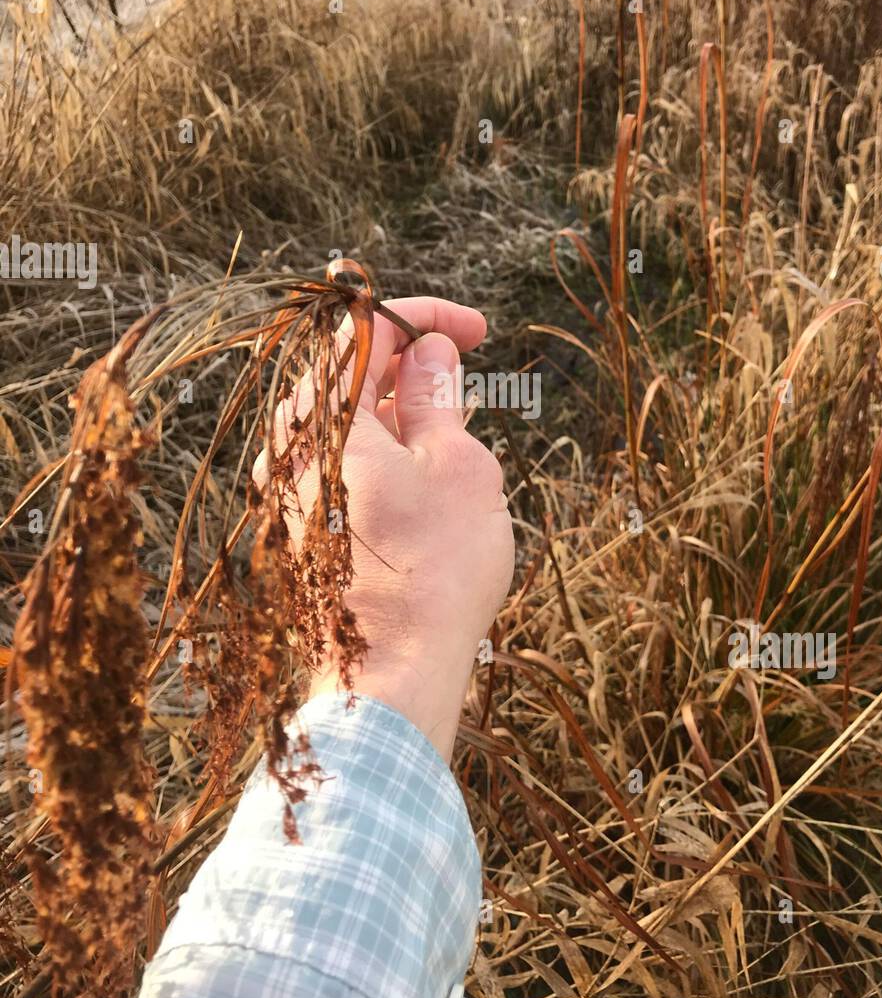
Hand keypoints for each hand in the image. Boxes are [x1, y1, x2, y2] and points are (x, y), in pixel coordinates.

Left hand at [254, 296, 514, 759]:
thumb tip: (430, 352)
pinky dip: (383, 452)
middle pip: (346, 374)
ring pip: (343, 422)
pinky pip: (339, 463)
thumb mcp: (458, 468)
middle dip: (408, 361)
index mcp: (326, 421)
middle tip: (464, 371)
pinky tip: (424, 481)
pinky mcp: (301, 530)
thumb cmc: (436, 571)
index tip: (475, 331)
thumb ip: (437, 398)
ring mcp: (291, 493)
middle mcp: (293, 451)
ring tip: (453, 433)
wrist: (393, 677)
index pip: (366, 334)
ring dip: (397, 410)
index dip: (427, 319)